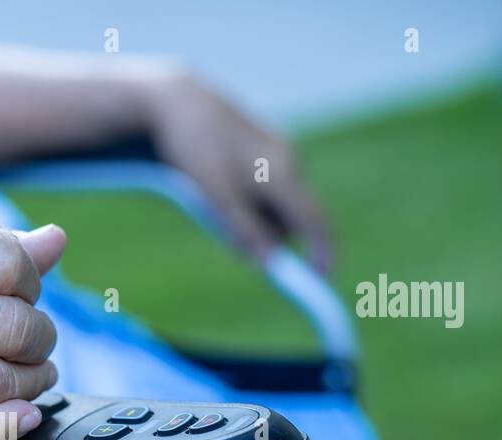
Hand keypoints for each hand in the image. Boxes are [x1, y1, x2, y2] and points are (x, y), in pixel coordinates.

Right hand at [0, 207, 65, 439]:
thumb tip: (55, 244)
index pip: (11, 267)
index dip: (29, 283)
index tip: (19, 292)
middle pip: (13, 327)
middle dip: (37, 335)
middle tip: (28, 337)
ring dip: (32, 381)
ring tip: (28, 373)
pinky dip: (2, 426)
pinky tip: (20, 414)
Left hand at [143, 70, 331, 271]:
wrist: (178, 101)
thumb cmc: (194, 149)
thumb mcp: (215, 196)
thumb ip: (243, 230)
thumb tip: (268, 261)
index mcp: (282, 173)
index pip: (315, 220)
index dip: (323, 250)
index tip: (323, 276)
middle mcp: (289, 159)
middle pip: (292, 216)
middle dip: (270, 236)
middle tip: (230, 239)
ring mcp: (278, 149)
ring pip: (276, 202)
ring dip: (255, 217)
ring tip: (213, 201)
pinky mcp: (264, 144)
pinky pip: (265, 184)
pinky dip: (248, 198)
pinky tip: (217, 182)